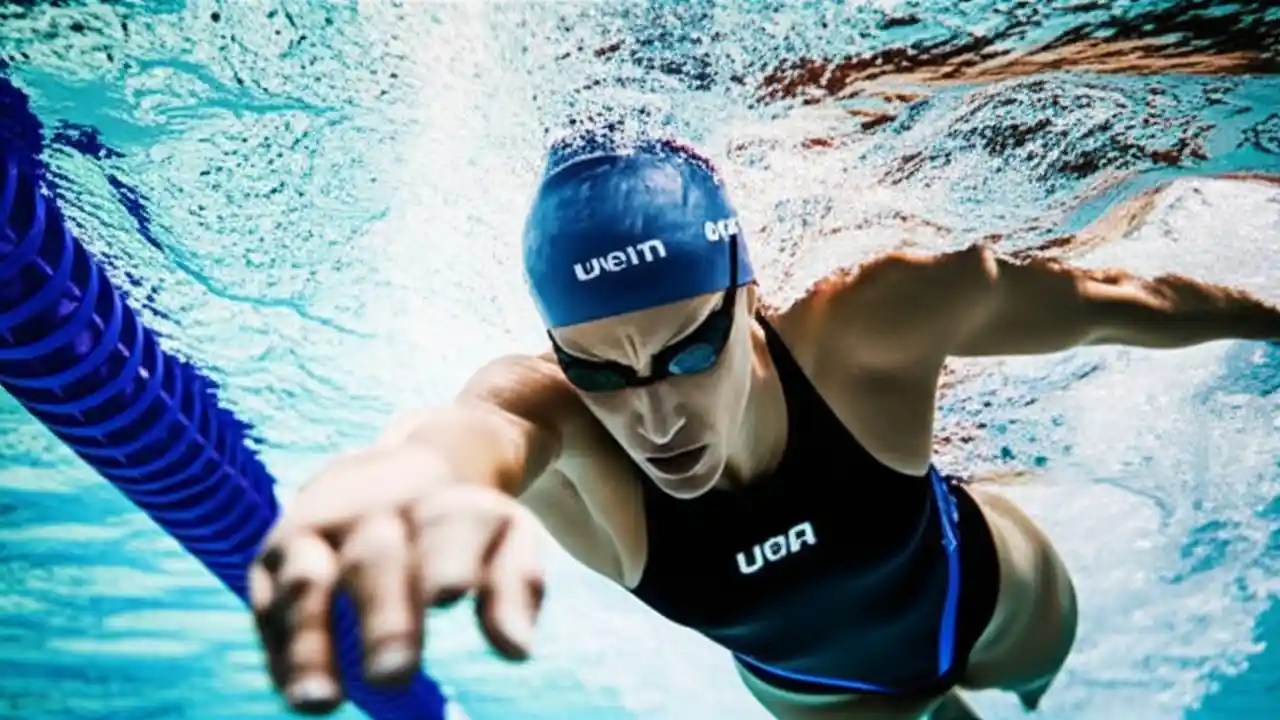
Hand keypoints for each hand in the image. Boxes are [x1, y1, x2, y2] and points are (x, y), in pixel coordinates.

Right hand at [249, 447, 545, 713]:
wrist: (395, 465)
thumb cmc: (456, 524)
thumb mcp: (504, 536)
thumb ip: (516, 585)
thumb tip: (517, 650)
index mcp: (438, 505)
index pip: (447, 528)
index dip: (447, 561)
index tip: (452, 597)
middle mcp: (372, 513)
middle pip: (375, 560)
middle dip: (383, 617)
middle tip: (393, 676)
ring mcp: (316, 532)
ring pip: (306, 582)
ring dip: (310, 642)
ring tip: (318, 702)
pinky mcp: (273, 558)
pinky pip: (270, 605)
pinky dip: (281, 651)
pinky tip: (293, 692)